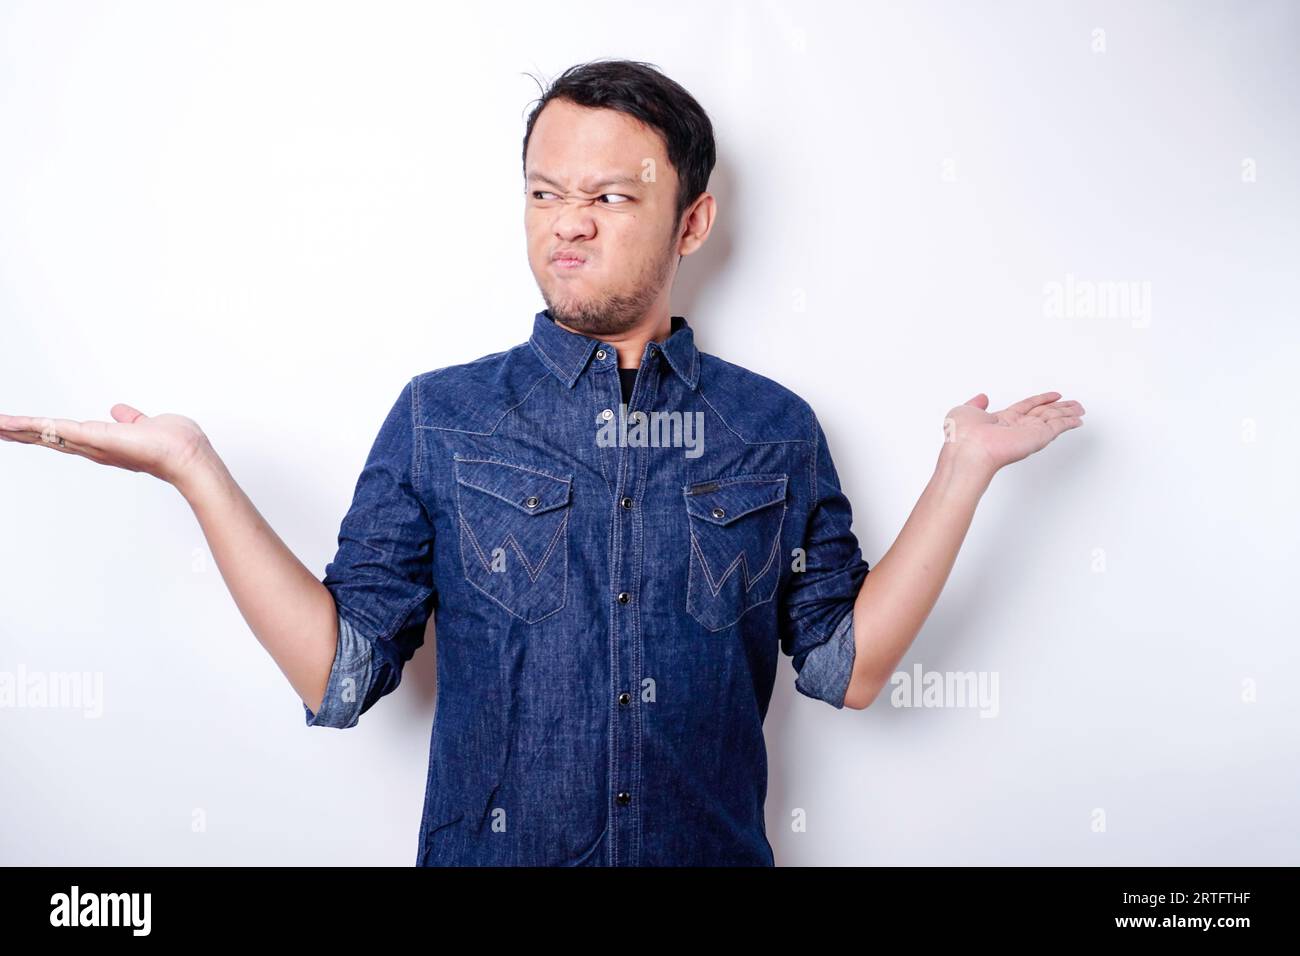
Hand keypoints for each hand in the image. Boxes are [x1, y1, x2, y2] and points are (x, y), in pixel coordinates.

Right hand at [0, 404, 212, 486]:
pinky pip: (58, 429)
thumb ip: (131, 419)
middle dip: (20, 433)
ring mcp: (92, 444)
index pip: (63, 435)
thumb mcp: (147, 425)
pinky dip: (33, 426)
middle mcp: (93, 447)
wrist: (187, 457)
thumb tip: (121, 410)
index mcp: (103, 442)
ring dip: (18, 430)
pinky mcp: (95, 438)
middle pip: (48, 438)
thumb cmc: (175, 445)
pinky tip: (11, 424)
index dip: (40, 431)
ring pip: (46, 434)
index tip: (17, 428)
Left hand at [942, 391, 1084, 474]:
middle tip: (1074, 404)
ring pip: (1053, 418)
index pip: (1027, 406)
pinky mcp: (1037, 438)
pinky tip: (1078, 419)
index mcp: (1002, 420)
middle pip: (1044, 413)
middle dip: (1060, 408)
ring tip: (1081, 408)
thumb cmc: (962, 436)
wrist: (969, 451)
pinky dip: (1069, 422)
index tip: (1054, 395)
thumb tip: (982, 397)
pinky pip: (1057, 427)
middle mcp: (1017, 427)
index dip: (1041, 399)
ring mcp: (1028, 433)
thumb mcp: (964, 411)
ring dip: (1068, 413)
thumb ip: (975, 404)